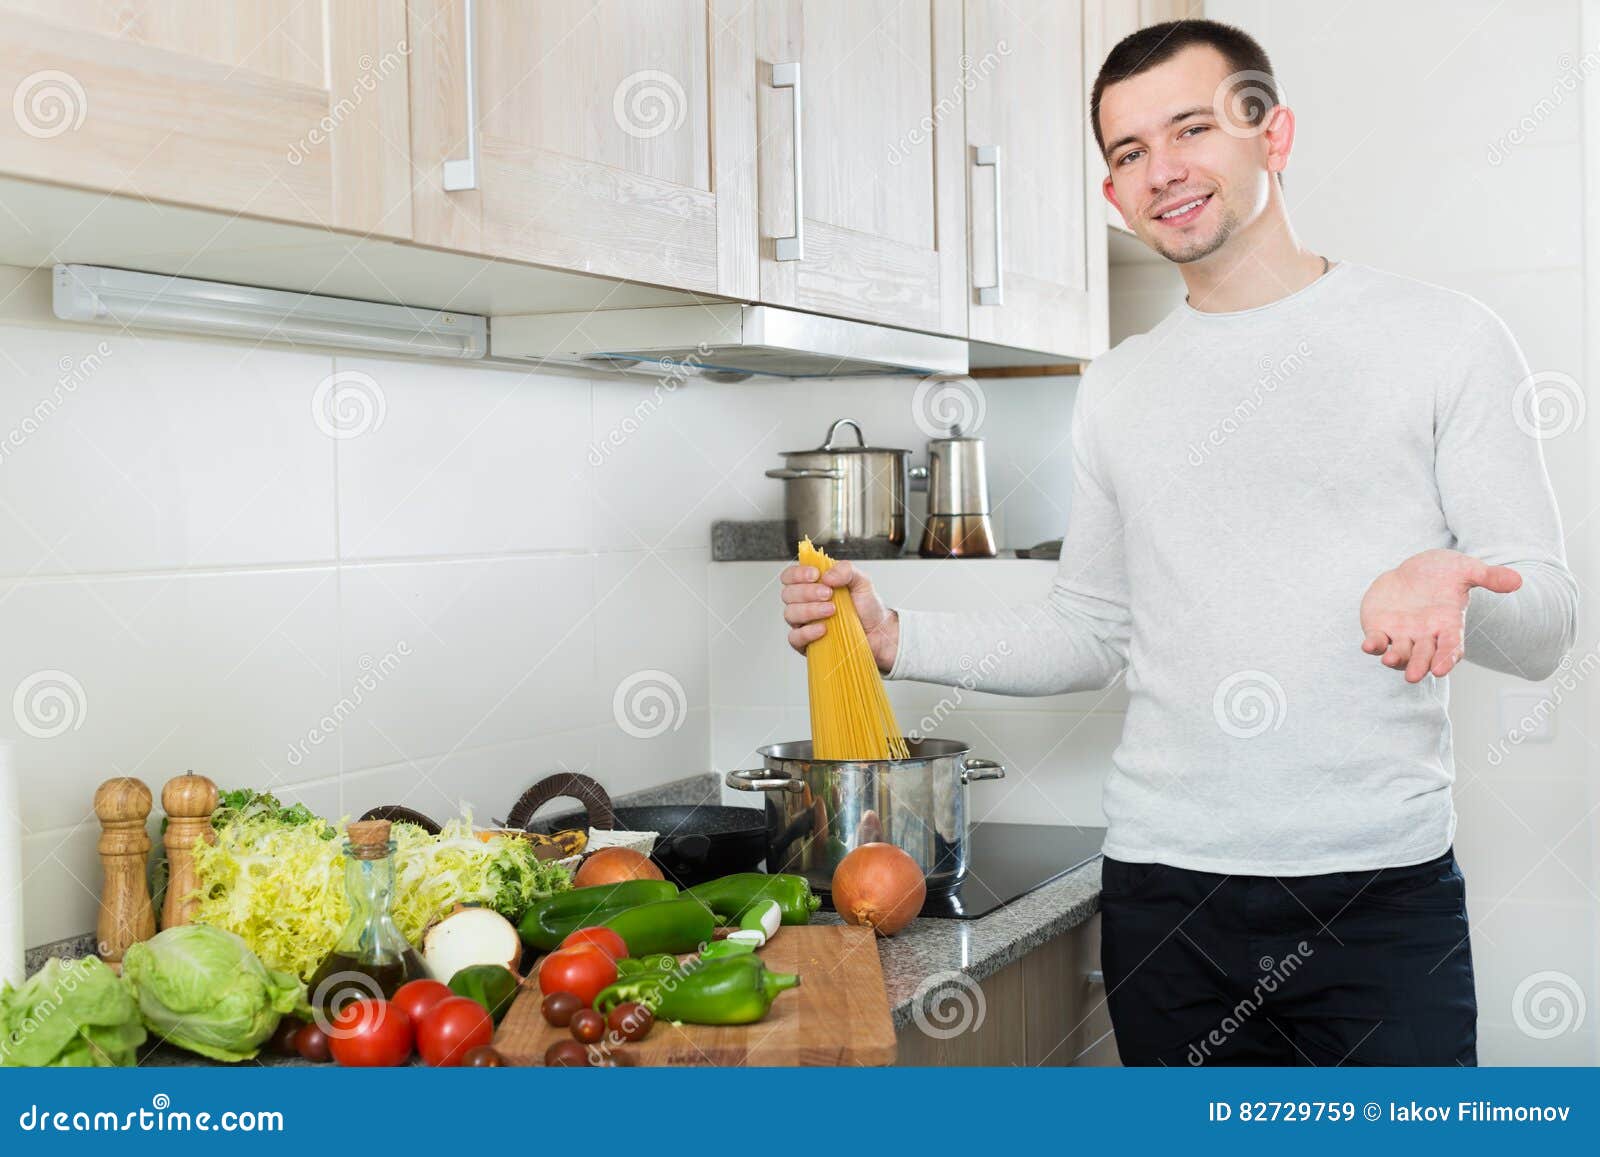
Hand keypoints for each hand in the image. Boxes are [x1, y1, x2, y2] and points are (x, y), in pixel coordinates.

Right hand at [779, 558, 898, 671]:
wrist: (878, 632)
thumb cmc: (866, 607)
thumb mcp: (861, 581)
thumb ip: (845, 570)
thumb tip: (826, 576)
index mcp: (811, 585)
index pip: (790, 576)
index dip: (797, 574)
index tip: (816, 575)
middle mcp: (803, 603)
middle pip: (787, 594)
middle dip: (807, 592)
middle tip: (828, 594)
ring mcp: (803, 624)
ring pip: (790, 614)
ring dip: (810, 610)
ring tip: (831, 610)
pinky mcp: (806, 643)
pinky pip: (795, 638)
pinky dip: (807, 632)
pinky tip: (824, 629)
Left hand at [1359, 548, 1521, 681]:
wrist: (1412, 571)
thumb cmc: (1443, 573)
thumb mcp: (1465, 570)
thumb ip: (1488, 576)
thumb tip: (1517, 581)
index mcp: (1448, 626)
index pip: (1451, 648)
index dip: (1446, 659)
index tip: (1440, 669)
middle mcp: (1425, 636)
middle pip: (1423, 656)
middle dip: (1418, 666)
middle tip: (1413, 676)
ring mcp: (1402, 635)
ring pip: (1399, 654)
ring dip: (1395, 659)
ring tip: (1390, 659)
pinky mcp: (1380, 628)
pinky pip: (1376, 641)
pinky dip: (1373, 645)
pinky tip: (1369, 645)